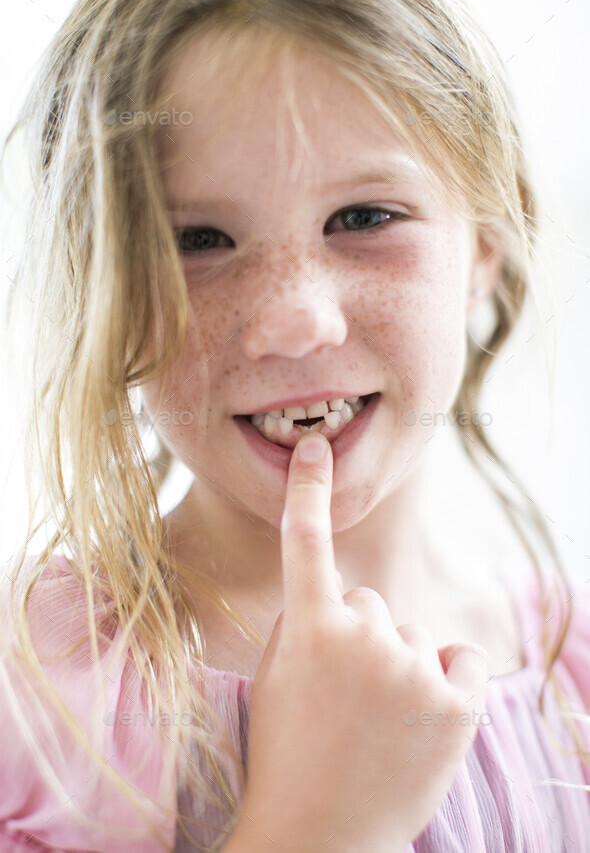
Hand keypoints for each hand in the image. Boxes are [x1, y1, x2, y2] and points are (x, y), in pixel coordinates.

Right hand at [233, 433, 488, 852]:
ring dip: (399, 666)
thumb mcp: (278, 676)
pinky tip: (421, 718)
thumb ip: (307, 620)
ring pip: (411, 635)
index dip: (309, 490)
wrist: (319, 837)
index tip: (316, 446)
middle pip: (368, 603)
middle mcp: (363, 637)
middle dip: (357, 638)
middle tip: (342, 698)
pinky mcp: (457, 702)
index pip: (306, 542)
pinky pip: (458, 658)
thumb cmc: (289, 750)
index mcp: (308, 628)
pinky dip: (446, 679)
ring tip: (376, 722)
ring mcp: (413, 668)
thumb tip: (345, 593)